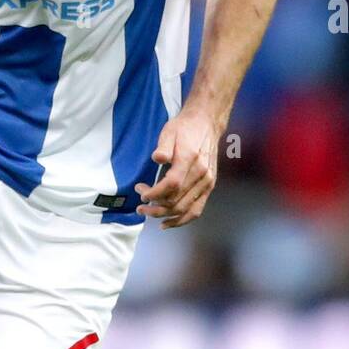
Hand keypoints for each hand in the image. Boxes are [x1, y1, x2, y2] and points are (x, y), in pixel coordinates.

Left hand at [134, 109, 221, 228]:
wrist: (206, 124)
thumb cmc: (184, 128)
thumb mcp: (170, 131)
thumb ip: (164, 146)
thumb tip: (157, 158)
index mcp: (190, 159)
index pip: (171, 184)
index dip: (154, 193)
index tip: (141, 193)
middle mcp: (201, 174)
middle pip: (177, 200)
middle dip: (155, 207)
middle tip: (140, 205)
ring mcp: (207, 182)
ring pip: (185, 209)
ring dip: (164, 215)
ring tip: (148, 213)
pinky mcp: (209, 187)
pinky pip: (196, 210)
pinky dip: (182, 220)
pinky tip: (167, 223)